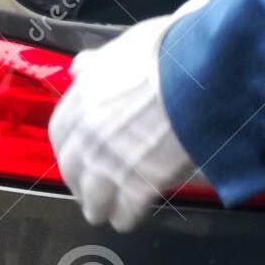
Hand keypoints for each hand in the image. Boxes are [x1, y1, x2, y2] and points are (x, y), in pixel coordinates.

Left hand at [48, 0, 208, 232]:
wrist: (204, 77)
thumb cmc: (172, 54)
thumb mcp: (129, 46)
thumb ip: (102, 62)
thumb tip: (81, 66)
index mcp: (83, 99)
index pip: (60, 134)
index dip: (68, 149)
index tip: (75, 156)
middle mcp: (89, 134)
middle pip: (73, 170)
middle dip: (79, 183)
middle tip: (89, 190)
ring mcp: (111, 163)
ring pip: (93, 198)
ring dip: (99, 206)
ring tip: (105, 213)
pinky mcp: (140, 185)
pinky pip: (125, 212)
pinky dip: (127, 217)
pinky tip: (130, 218)